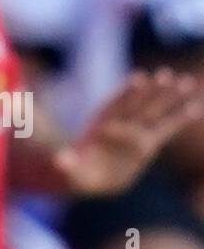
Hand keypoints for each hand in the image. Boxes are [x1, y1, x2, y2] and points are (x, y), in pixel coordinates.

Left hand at [50, 68, 202, 197]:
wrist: (89, 175)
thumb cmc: (78, 173)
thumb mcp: (70, 171)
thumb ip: (67, 165)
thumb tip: (59, 162)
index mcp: (102, 128)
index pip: (116, 106)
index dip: (127, 93)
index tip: (139, 78)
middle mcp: (120, 126)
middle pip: (139, 104)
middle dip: (153, 90)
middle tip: (166, 73)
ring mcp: (134, 131)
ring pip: (154, 111)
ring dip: (169, 97)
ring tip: (188, 82)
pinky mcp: (147, 142)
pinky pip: (166, 127)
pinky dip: (180, 117)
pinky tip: (196, 107)